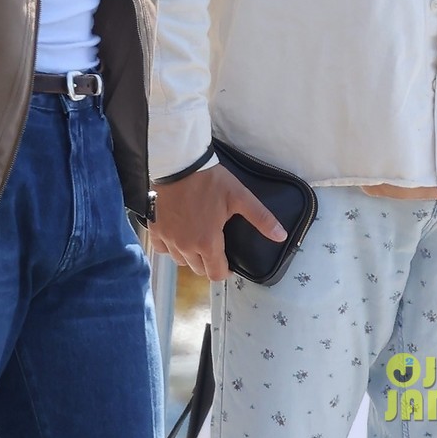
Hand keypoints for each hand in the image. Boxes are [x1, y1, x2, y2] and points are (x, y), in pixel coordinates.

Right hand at [149, 164, 286, 280]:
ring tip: (197, 239)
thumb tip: (281, 236)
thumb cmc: (209, 180)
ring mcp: (168, 238)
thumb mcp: (239, 196)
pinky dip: (170, 246)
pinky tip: (177, 234)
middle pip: (198, 269)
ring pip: (180, 260)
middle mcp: (185, 246)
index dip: (226, 271)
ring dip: (190, 255)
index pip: (216, 274)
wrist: (178, 162)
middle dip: (209, 262)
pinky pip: (162, 249)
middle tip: (215, 245)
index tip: (229, 262)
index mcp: (207, 242)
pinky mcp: (155, 229)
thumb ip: (261, 218)